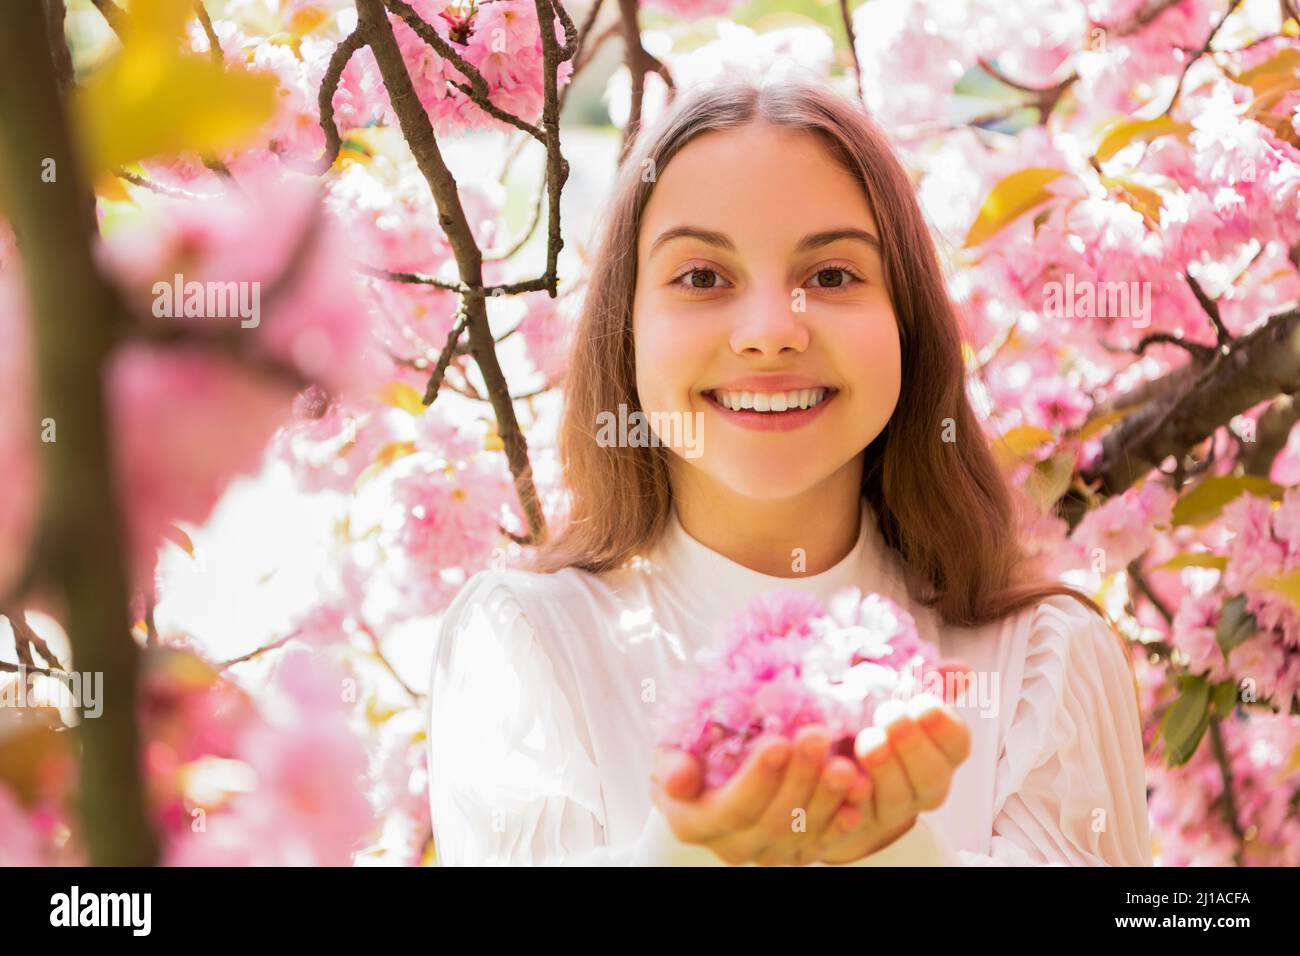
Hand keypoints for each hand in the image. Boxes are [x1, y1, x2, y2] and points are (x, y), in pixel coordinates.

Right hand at [650, 724, 870, 865]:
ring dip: (827, 796)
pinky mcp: (796, 851)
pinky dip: (843, 816)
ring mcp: (767, 853)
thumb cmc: (689, 754)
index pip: (733, 808)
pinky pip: (825, 840)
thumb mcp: (669, 751)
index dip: (758, 778)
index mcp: (695, 823)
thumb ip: (670, 764)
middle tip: (818, 736)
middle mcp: (732, 846)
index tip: (778, 742)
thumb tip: (678, 780)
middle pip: (773, 820)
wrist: (709, 775)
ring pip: (803, 831)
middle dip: (799, 777)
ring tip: (844, 760)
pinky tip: (858, 791)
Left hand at [813, 694, 970, 864]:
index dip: (944, 725)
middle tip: (890, 716)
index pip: (957, 743)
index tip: (923, 703)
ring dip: (885, 770)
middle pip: (931, 776)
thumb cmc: (880, 724)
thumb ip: (930, 684)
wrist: (841, 769)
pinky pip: (858, 817)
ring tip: (868, 741)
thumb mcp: (902, 701)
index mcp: (941, 753)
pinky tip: (845, 777)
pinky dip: (853, 801)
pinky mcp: (858, 822)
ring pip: (897, 798)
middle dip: (913, 746)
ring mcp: (893, 808)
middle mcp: (924, 785)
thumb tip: (962, 671)